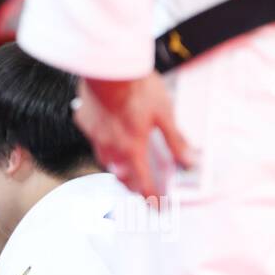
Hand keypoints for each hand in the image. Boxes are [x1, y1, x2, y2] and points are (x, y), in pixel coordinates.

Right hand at [75, 73, 192, 198]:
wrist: (108, 67)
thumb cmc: (137, 88)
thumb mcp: (165, 114)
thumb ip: (175, 140)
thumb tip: (190, 160)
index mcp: (132, 149)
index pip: (143, 183)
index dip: (151, 198)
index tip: (156, 207)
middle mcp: (110, 149)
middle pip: (121, 176)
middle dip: (133, 184)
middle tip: (143, 184)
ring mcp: (94, 137)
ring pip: (105, 161)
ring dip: (117, 166)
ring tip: (126, 161)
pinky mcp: (85, 123)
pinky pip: (94, 140)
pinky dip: (103, 142)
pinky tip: (109, 132)